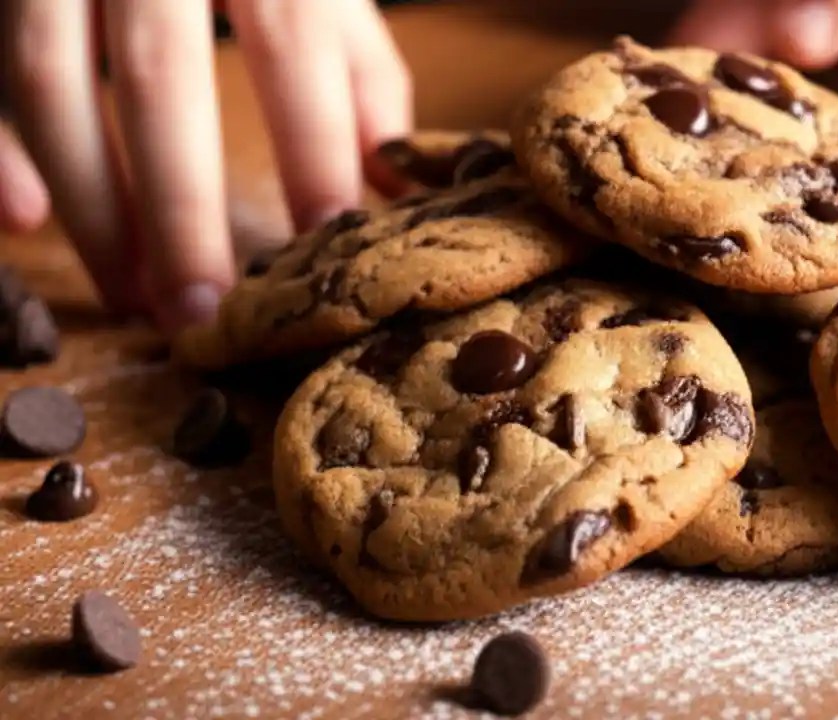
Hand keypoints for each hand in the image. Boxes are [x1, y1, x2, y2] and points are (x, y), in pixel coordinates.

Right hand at [0, 0, 410, 334]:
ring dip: (91, 204)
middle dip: (182, 211)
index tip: (325, 244)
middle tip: (207, 316)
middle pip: (160, 78)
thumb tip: (390, 178)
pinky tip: (22, 224)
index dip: (312, 148)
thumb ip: (355, 64)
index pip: (291, 44)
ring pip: (50, 79)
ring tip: (133, 297)